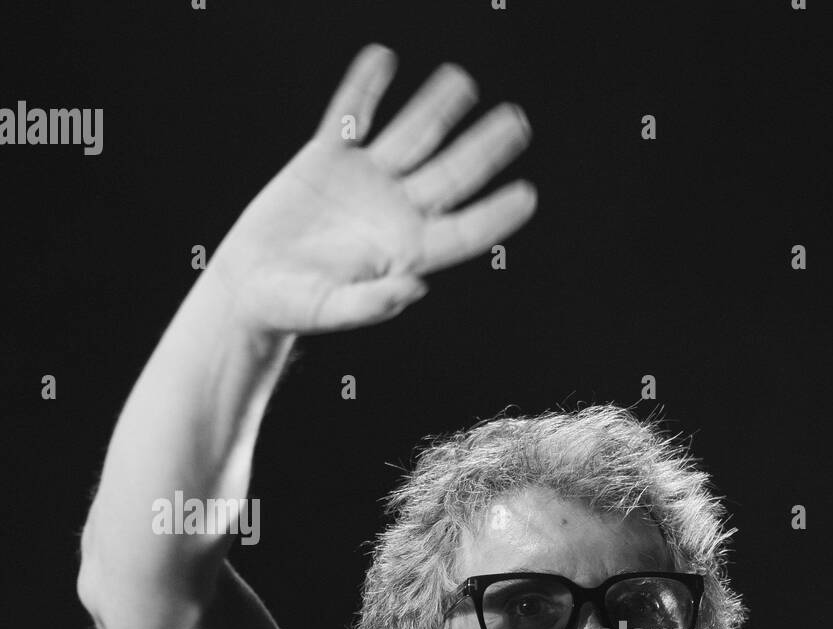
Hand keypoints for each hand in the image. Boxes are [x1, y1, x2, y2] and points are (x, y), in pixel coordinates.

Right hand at [207, 45, 535, 334]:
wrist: (252, 286)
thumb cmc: (295, 309)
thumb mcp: (331, 311)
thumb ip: (373, 303)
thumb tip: (416, 287)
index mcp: (406, 252)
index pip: (463, 230)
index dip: (495, 214)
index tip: (527, 194)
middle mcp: (395, 212)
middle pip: (451, 174)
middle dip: (484, 148)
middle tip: (517, 121)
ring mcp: (365, 182)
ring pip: (411, 137)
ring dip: (437, 108)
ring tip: (462, 80)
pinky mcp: (327, 159)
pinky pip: (351, 116)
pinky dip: (365, 89)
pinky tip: (383, 59)